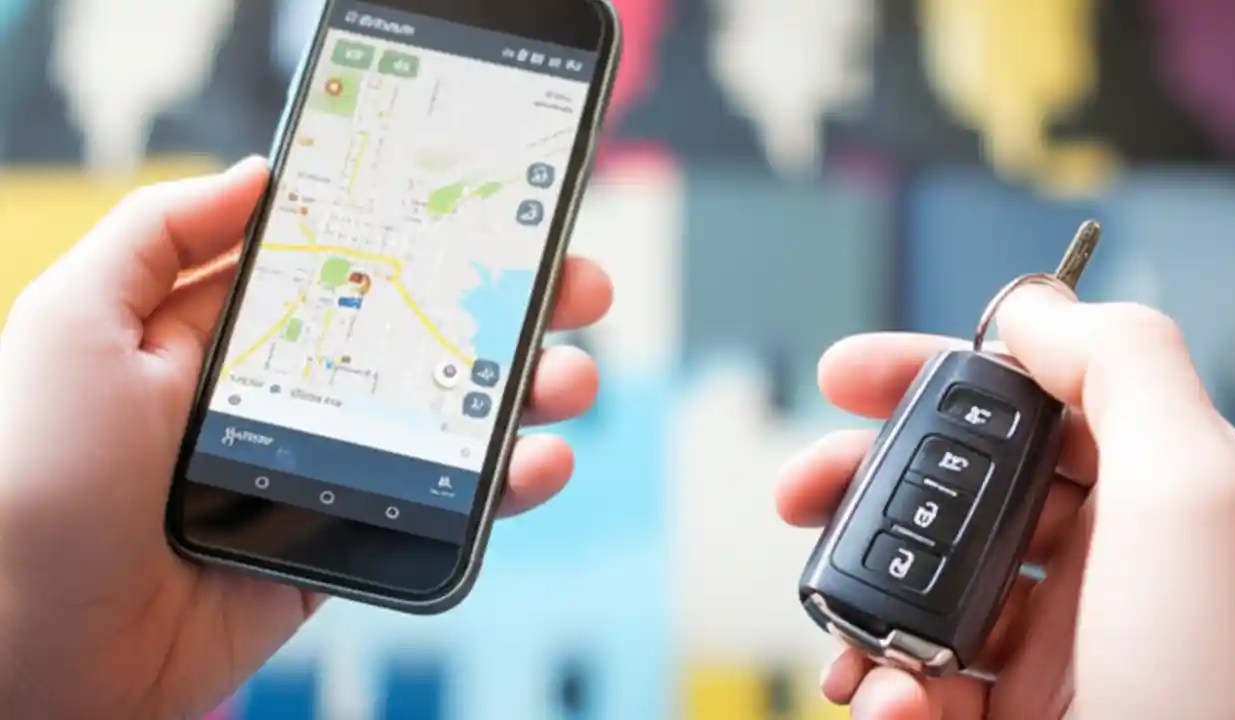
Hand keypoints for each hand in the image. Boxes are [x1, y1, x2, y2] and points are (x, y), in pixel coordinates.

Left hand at [0, 157, 612, 718]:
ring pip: (455, 419)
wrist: (41, 639)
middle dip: (510, 308)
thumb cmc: (38, 474)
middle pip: (428, 333)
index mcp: (238, 330)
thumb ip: (159, 234)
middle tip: (576, 287)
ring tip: (572, 379)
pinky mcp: (354, 538)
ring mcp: (335, 464)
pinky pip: (446, 506)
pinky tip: (540, 461)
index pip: (357, 264)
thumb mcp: (76, 322)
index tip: (497, 216)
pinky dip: (509, 485)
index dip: (430, 237)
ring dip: (530, 392)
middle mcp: (298, 388)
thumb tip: (258, 174)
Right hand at [778, 286, 1234, 718]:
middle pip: (954, 487)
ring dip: (859, 601)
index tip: (844, 373)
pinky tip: (895, 708)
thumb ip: (1124, 367)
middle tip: (800, 491)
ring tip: (846, 633)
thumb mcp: (1199, 498)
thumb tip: (1035, 307)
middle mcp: (1106, 568)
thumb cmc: (1220, 692)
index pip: (1031, 401)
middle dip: (864, 483)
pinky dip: (882, 691)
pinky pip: (914, 680)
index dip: (933, 375)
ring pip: (917, 583)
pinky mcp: (1006, 719)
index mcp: (1158, 499)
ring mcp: (1053, 649)